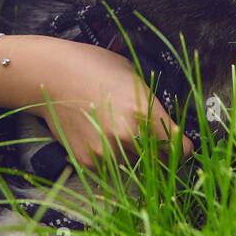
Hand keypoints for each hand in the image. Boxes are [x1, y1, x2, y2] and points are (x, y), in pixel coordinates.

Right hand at [40, 43, 195, 169]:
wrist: (51, 75)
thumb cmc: (96, 68)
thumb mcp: (135, 78)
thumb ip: (152, 106)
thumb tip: (167, 126)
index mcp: (144, 113)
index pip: (179, 146)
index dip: (184, 149)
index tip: (183, 148)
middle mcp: (127, 136)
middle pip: (159, 161)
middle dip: (161, 155)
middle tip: (155, 145)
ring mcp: (106, 151)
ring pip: (134, 165)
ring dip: (134, 156)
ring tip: (119, 133)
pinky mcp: (87, 161)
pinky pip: (109, 167)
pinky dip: (110, 158)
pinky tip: (100, 136)